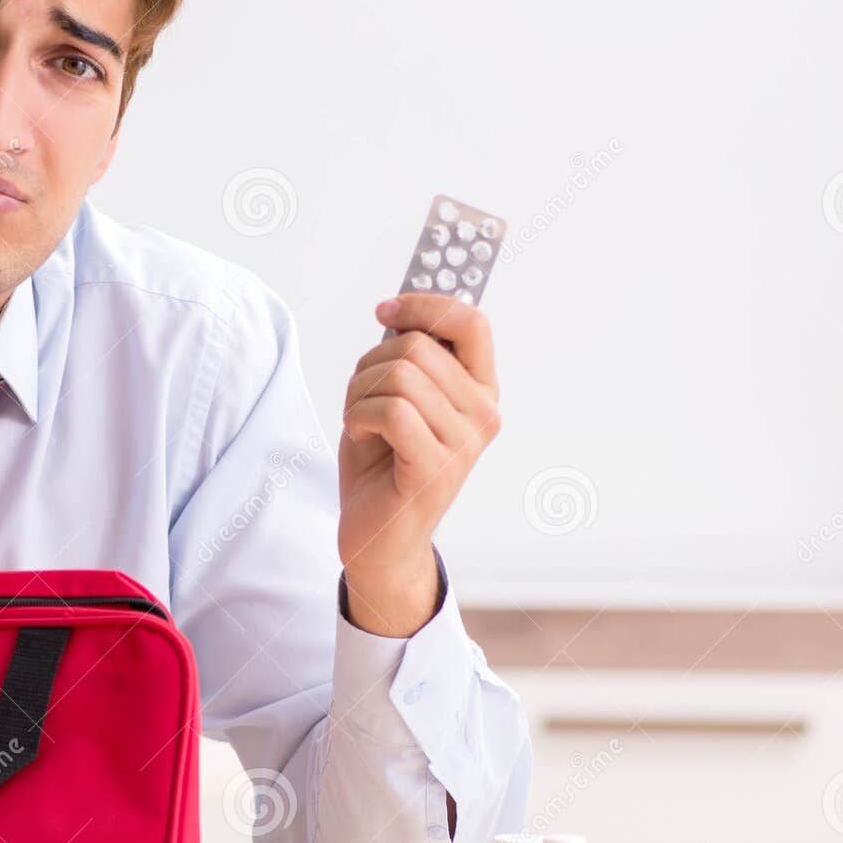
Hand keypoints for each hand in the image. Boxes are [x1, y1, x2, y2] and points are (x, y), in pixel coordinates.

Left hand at [337, 293, 500, 635]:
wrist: (377, 538)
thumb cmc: (382, 464)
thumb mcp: (396, 397)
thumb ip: (408, 358)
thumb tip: (399, 309)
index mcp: (480, 390)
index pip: (472, 322)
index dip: (426, 304)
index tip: (385, 310)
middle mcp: (483, 414)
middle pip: (418, 346)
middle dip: (370, 364)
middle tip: (360, 397)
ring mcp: (465, 443)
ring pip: (400, 375)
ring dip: (359, 393)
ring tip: (360, 421)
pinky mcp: (437, 468)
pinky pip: (390, 411)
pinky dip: (358, 417)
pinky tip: (361, 437)